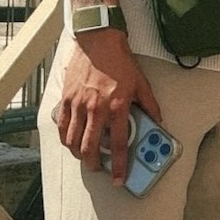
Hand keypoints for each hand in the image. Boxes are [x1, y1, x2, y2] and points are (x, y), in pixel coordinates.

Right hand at [51, 29, 160, 183]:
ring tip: (85, 156)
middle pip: (90, 148)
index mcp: (117, 106)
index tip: (119, 178)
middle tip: (98, 168)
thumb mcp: (141, 83)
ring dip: (78, 154)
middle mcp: (96, 108)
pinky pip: (62, 126)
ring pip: (72, 140)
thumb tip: (158, 121)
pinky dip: (65, 138)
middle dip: (94, 164)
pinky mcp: (66, 99)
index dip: (118, 165)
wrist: (98, 41)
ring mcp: (78, 104)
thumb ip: (149, 105)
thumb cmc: (120, 61)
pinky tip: (71, 140)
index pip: (118, 144)